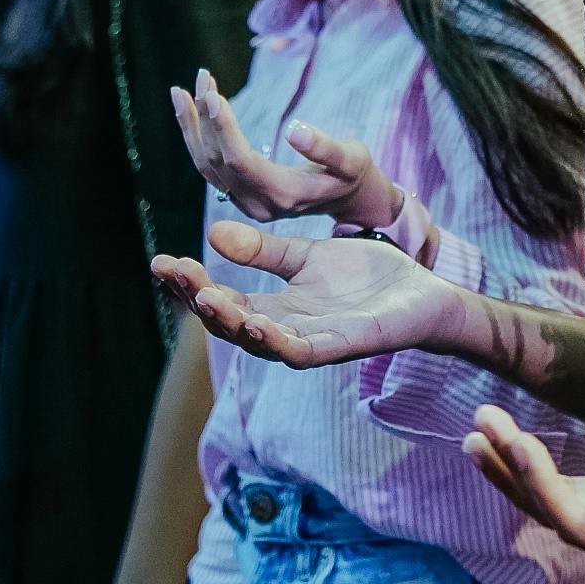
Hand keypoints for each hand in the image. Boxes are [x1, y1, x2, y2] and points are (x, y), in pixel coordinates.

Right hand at [151, 220, 467, 368]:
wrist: (424, 291)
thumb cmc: (367, 277)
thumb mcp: (307, 255)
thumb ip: (264, 251)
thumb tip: (213, 232)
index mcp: (276, 307)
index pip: (221, 300)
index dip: (189, 285)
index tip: (160, 262)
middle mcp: (286, 330)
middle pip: (229, 323)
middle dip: (197, 300)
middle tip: (173, 274)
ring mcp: (312, 342)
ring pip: (258, 340)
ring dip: (230, 322)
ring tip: (204, 297)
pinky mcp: (341, 346)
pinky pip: (301, 350)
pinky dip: (275, 339)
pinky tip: (254, 321)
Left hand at [170, 69, 402, 228]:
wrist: (347, 199)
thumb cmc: (352, 174)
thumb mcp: (352, 159)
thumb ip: (326, 148)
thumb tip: (296, 130)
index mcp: (283, 195)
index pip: (241, 161)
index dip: (224, 130)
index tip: (213, 95)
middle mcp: (257, 204)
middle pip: (218, 161)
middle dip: (206, 118)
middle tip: (202, 77)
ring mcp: (244, 202)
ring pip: (206, 164)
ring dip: (192, 126)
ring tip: (181, 91)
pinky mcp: (238, 193)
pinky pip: (208, 165)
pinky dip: (195, 137)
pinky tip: (188, 110)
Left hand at [464, 414, 584, 574]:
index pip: (582, 525)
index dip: (543, 487)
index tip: (515, 441)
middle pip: (560, 516)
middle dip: (516, 473)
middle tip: (477, 425)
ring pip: (565, 502)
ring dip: (521, 470)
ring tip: (478, 431)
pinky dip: (551, 468)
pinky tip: (521, 445)